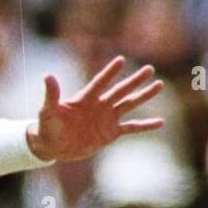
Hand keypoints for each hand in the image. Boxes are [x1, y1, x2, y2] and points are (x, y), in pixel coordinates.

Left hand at [26, 56, 164, 163]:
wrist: (52, 147)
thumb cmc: (48, 128)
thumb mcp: (48, 112)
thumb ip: (51, 95)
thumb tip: (47, 76)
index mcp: (86, 99)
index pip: (100, 83)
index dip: (109, 73)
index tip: (121, 60)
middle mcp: (99, 105)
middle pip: (120, 90)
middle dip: (134, 81)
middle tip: (150, 69)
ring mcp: (107, 118)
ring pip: (129, 104)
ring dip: (144, 96)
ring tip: (159, 85)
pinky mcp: (111, 133)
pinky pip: (131, 128)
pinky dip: (145, 125)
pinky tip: (161, 121)